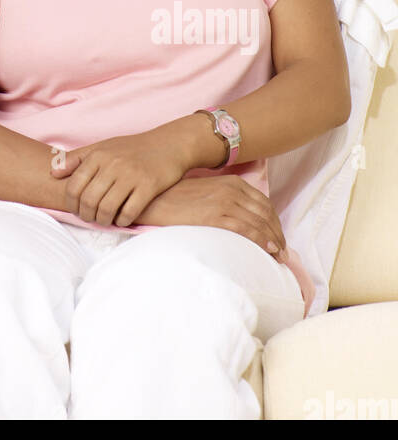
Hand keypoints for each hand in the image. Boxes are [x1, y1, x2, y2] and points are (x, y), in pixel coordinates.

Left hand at [51, 127, 190, 227]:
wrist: (168, 144)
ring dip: (102, 220)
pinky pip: (129, 212)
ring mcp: (131, 175)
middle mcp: (113, 164)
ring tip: (104, 220)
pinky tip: (122, 219)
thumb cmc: (132, 148)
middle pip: (89, 200)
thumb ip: (77, 159)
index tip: (77, 209)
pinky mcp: (149, 186)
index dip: (72, 203)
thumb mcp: (103, 147)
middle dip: (86, 215)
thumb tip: (53, 173)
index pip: (74, 186)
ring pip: (107, 208)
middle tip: (90, 218)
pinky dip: (122, 220)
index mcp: (98, 155)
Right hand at [133, 176, 287, 256]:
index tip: (279, 238)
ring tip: (280, 256)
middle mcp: (232, 190)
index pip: (264, 204)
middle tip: (284, 252)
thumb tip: (243, 221)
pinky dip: (262, 241)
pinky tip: (269, 251)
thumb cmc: (178, 199)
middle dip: (278, 234)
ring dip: (274, 241)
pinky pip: (247, 230)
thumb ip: (227, 201)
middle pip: (266, 214)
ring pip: (260, 223)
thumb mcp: (208, 193)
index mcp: (232, 182)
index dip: (275, 223)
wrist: (155, 200)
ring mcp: (225, 202)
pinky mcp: (216, 216)